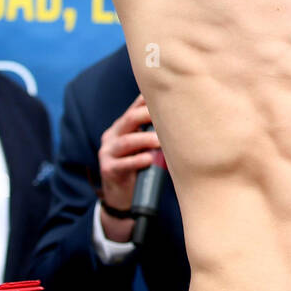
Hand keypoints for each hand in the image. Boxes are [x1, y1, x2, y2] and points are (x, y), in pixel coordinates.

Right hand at [98, 93, 162, 236]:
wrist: (119, 196)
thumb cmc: (137, 167)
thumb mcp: (142, 147)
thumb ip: (153, 134)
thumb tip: (182, 120)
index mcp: (122, 127)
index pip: (135, 108)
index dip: (148, 100)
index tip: (169, 95)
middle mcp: (112, 135)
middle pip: (129, 119)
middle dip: (148, 115)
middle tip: (167, 115)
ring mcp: (107, 152)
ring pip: (126, 142)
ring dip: (145, 140)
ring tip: (160, 141)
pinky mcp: (108, 169)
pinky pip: (122, 164)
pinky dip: (136, 161)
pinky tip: (148, 160)